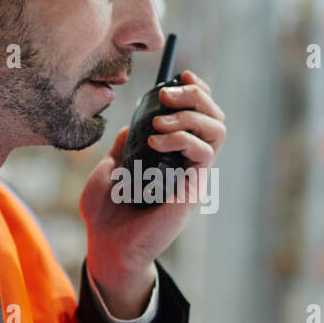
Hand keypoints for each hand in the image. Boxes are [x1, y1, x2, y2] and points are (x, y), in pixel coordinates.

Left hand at [79, 69, 224, 317]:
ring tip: (159, 124)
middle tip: (168, 96)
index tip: (178, 76)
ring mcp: (191, 175)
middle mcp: (186, 162)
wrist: (106, 246)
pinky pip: (204, 153)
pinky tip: (155, 141)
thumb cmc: (105, 213)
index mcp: (169, 154)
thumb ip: (123, 145)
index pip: (197, 114)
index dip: (195, 89)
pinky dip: (184, 138)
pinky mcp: (191, 189)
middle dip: (196, 95)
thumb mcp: (108, 168)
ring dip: (191, 116)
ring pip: (218, 130)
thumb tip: (134, 123)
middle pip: (214, 115)